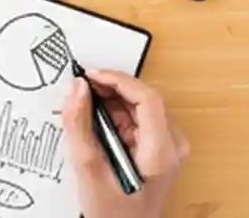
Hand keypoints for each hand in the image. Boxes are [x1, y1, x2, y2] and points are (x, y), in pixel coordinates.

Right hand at [60, 70, 189, 217]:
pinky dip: (114, 118)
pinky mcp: (156, 152)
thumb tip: (77, 90)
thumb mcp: (90, 172)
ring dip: (110, 105)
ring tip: (82, 112)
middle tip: (80, 90)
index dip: (117, 80)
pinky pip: (137, 123)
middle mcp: (171, 147)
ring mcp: (166, 149)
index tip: (90, 76)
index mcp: (161, 153)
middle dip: (110, 91)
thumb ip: (80, 128)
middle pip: (143, 100)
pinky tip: (93, 128)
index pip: (147, 98)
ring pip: (138, 109)